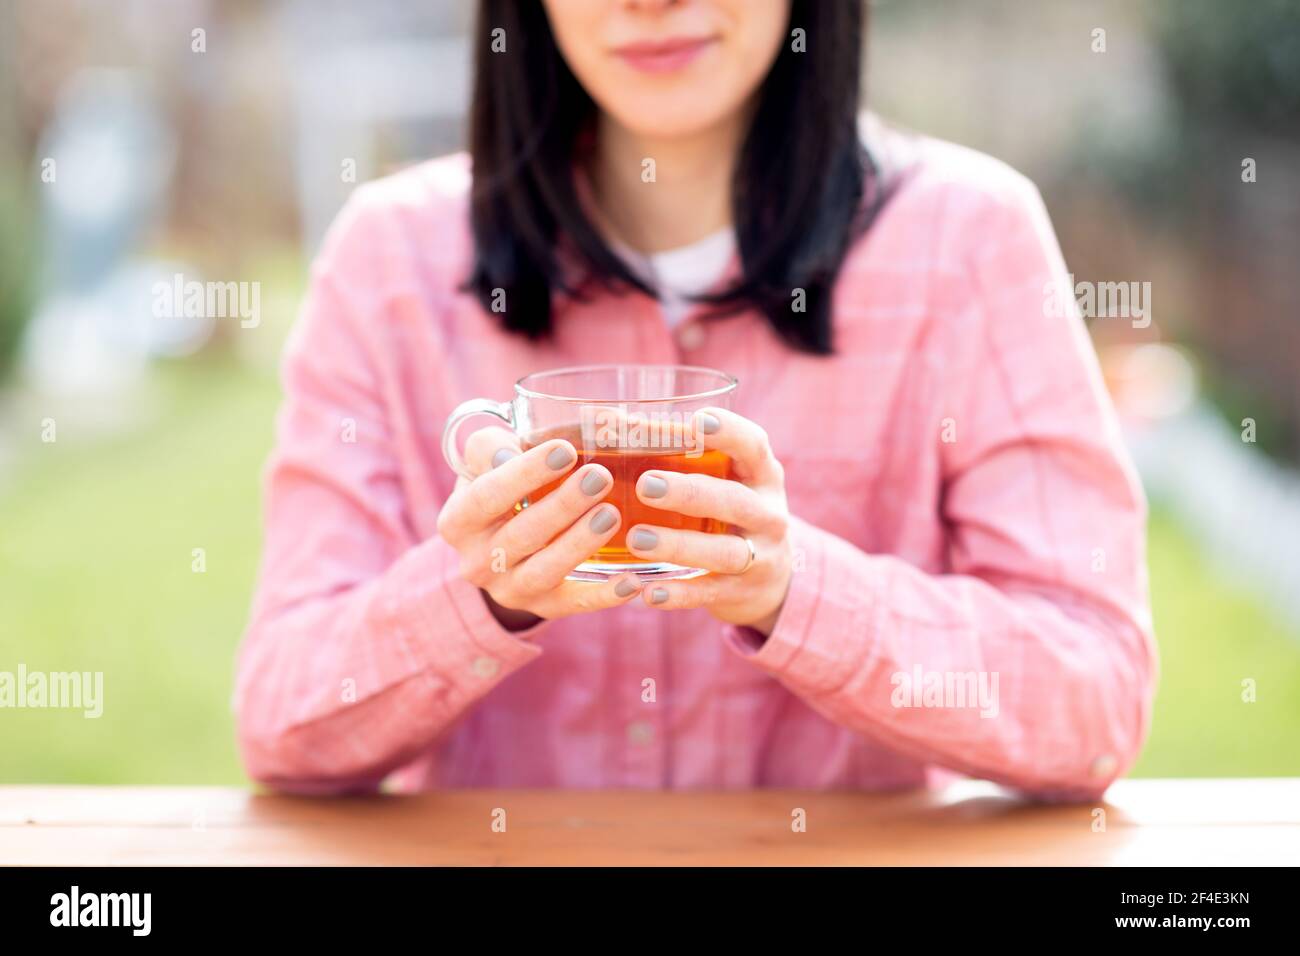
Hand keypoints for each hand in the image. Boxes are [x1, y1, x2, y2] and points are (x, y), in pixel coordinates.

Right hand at [436, 427, 642, 630]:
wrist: (502, 538)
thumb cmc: (501, 482)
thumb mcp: (485, 461)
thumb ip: (490, 446)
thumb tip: (510, 453)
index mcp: (457, 522)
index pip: (487, 496)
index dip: (525, 474)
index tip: (564, 450)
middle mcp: (477, 562)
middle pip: (521, 535)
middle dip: (563, 506)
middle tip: (599, 477)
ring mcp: (508, 590)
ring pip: (544, 571)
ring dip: (579, 544)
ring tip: (612, 514)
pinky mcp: (543, 607)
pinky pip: (574, 604)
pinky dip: (604, 595)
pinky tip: (632, 580)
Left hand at [624, 408, 792, 634]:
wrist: (770, 580)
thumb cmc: (726, 511)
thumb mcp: (722, 480)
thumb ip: (677, 455)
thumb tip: (603, 419)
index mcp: (761, 474)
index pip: (753, 445)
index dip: (728, 432)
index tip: (696, 422)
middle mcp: (768, 514)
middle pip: (735, 501)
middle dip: (690, 492)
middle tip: (645, 485)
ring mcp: (761, 557)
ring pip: (724, 552)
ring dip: (679, 545)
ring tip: (635, 539)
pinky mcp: (743, 593)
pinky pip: (710, 594)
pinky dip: (679, 594)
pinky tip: (646, 591)